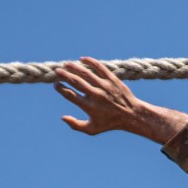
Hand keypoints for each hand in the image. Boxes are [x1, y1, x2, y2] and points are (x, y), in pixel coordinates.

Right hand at [55, 57, 187, 142]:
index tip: (56, 85)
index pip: (70, 95)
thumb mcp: (92, 129)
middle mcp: (96, 95)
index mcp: (89, 107)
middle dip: (65, 75)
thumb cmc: (110, 123)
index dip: (61, 89)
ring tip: (67, 64)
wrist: (131, 115)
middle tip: (57, 70)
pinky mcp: (112, 79)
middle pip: (76, 82)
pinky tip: (82, 59)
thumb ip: (76, 125)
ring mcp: (104, 86)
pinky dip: (90, 62)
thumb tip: (62, 117)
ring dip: (74, 67)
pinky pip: (100, 67)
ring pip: (86, 73)